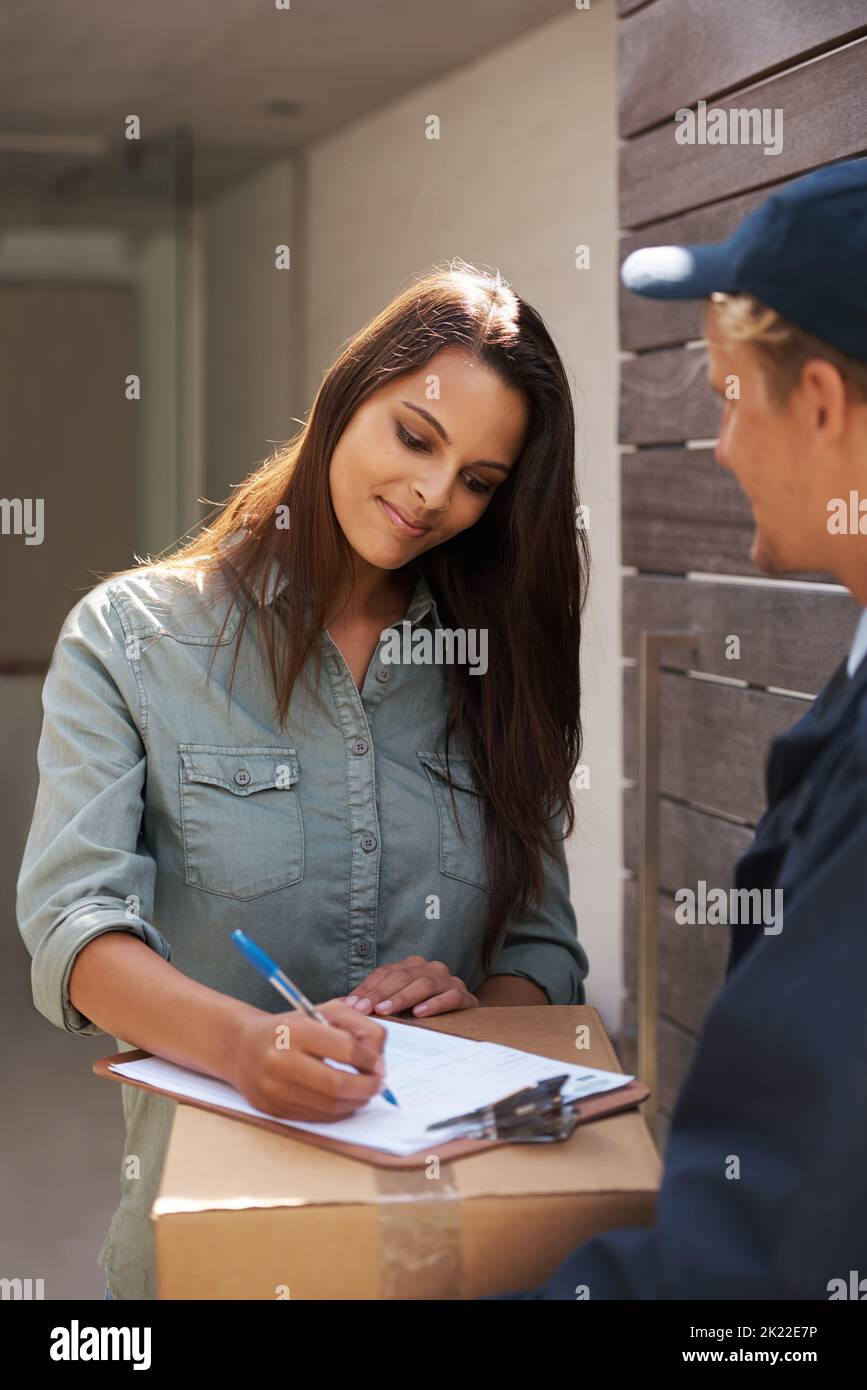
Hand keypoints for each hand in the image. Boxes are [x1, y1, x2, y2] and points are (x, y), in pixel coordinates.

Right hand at [229, 999, 387, 1121]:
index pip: (345, 1048)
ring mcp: (274, 1089)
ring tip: (364, 1091)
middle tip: (379, 1083)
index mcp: (294, 1030)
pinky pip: (317, 1117)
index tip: (379, 1063)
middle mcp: (280, 1061)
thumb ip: (357, 1025)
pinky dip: (338, 1111)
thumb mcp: (321, 1012)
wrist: (242, 1048)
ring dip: (356, 1101)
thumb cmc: (289, 1028)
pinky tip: (344, 1100)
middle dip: (368, 1087)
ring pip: (330, 1106)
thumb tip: (378, 1059)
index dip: (370, 1059)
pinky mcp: (274, 1110)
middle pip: (338, 1084)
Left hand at [339, 955, 478, 1018]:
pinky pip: (450, 996)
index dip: (367, 988)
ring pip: (424, 984)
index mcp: (412, 966)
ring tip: (386, 1011)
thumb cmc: (424, 1009)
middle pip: (402, 976)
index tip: (351, 1004)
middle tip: (363, 1010)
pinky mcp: (465, 996)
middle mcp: (430, 968)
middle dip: (379, 994)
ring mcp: (448, 980)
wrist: (466, 1018)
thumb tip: (340, 1003)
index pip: (385, 973)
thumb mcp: (397, 1002)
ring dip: (402, 998)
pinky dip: (434, 1004)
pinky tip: (420, 1013)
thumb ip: (373, 1001)